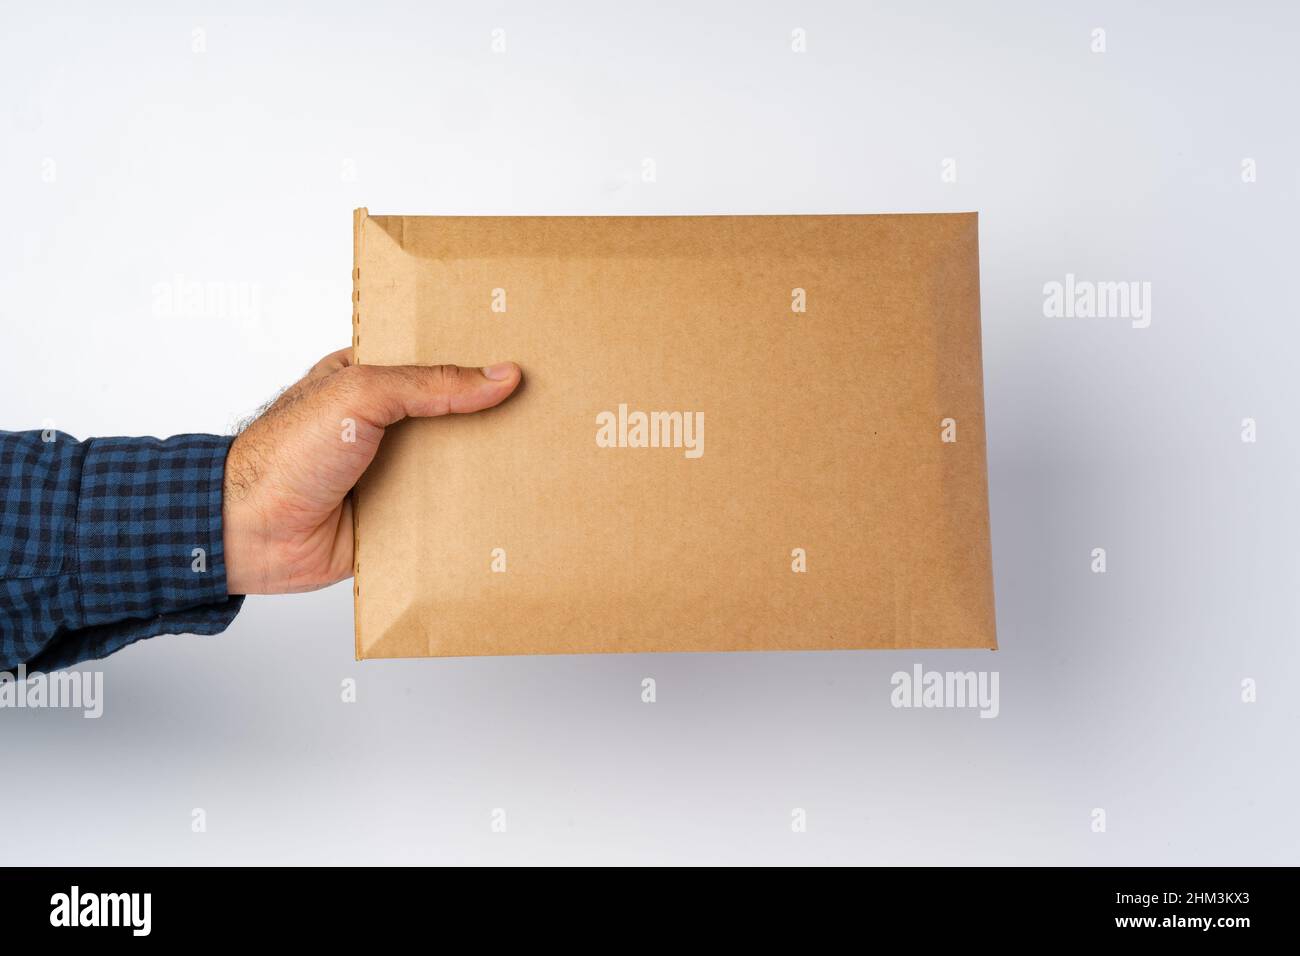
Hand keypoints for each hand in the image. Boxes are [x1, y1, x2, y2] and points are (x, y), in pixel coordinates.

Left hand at [222, 348, 521, 594]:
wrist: (252, 532)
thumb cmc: (286, 454)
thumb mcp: (361, 395)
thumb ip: (430, 384)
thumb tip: (498, 377)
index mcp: (368, 380)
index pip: (432, 359)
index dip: (474, 356)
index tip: (525, 351)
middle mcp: (383, 425)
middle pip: (452, 413)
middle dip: (492, 413)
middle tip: (548, 404)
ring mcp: (391, 472)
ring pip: (455, 464)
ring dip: (487, 464)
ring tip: (545, 454)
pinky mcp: (397, 518)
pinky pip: (445, 512)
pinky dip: (471, 511)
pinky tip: (510, 504)